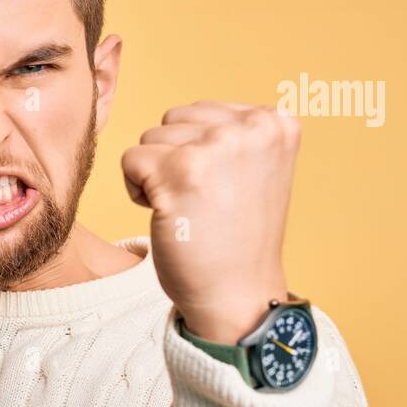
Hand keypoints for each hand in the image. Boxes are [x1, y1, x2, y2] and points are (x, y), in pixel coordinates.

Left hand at [120, 101, 299, 343]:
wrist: (237, 294)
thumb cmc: (236, 236)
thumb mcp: (256, 168)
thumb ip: (234, 132)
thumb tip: (186, 113)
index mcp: (277, 122)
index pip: (203, 112)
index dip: (197, 153)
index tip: (223, 190)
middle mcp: (253, 127)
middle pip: (174, 120)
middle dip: (173, 159)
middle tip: (202, 202)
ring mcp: (218, 147)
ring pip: (150, 138)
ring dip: (155, 175)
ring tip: (188, 209)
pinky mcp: (180, 170)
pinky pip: (130, 160)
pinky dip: (136, 191)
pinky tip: (167, 215)